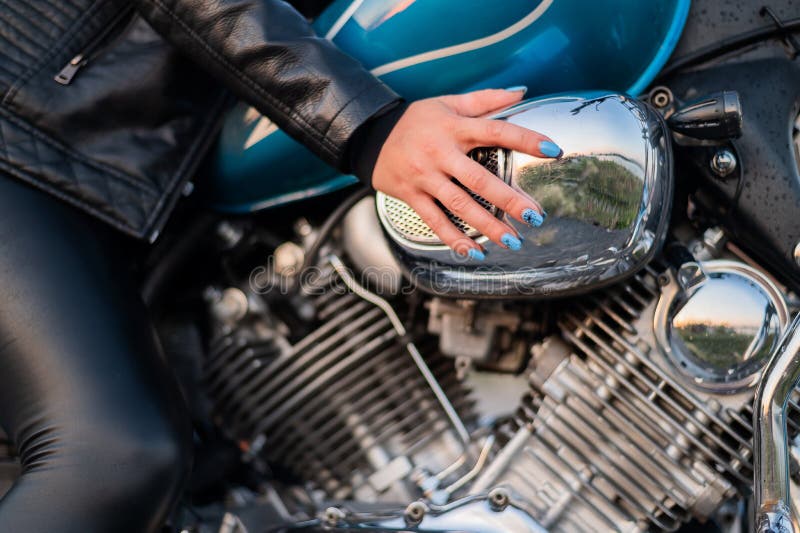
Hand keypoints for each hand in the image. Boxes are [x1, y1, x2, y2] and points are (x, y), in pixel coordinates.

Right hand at [372, 87, 560, 258]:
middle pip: (480, 179)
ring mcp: (425, 177)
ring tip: (512, 241)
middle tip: (535, 216)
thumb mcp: (447, 103)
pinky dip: (454, 239)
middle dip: (509, 200)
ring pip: (459, 205)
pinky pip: (434, 221)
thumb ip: (485, 99)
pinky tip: (474, 253)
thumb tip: (522, 92)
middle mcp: (440, 153)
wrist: (370, 136)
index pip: (496, 130)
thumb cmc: (415, 120)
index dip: (525, 139)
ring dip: (486, 225)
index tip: (553, 150)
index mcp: (454, 127)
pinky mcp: (412, 196)